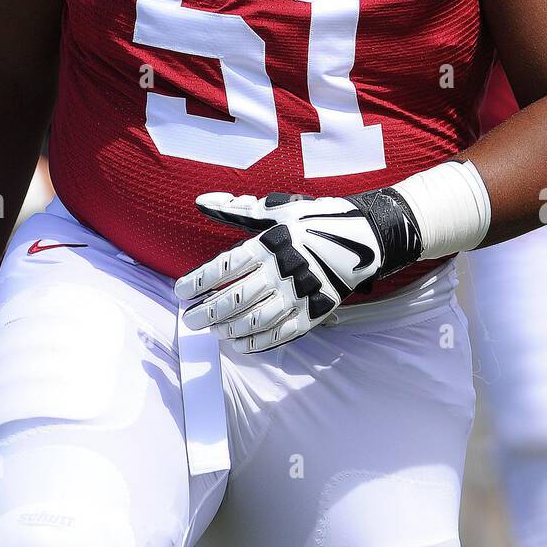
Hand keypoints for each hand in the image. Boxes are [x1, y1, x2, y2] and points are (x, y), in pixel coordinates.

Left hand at [175, 188, 421, 352]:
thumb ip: (237, 210)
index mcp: (271, 243)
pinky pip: (282, 333)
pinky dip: (259, 343)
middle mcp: (283, 270)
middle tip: (190, 320)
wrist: (365, 237)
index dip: (199, 281)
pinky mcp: (315, 311)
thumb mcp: (277, 208)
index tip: (180, 291)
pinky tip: (241, 344)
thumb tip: (201, 201)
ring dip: (230, 329)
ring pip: (257, 320)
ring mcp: (300, 293)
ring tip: (214, 332)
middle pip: (236, 298)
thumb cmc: (315, 219)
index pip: (225, 267)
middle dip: (208, 312)